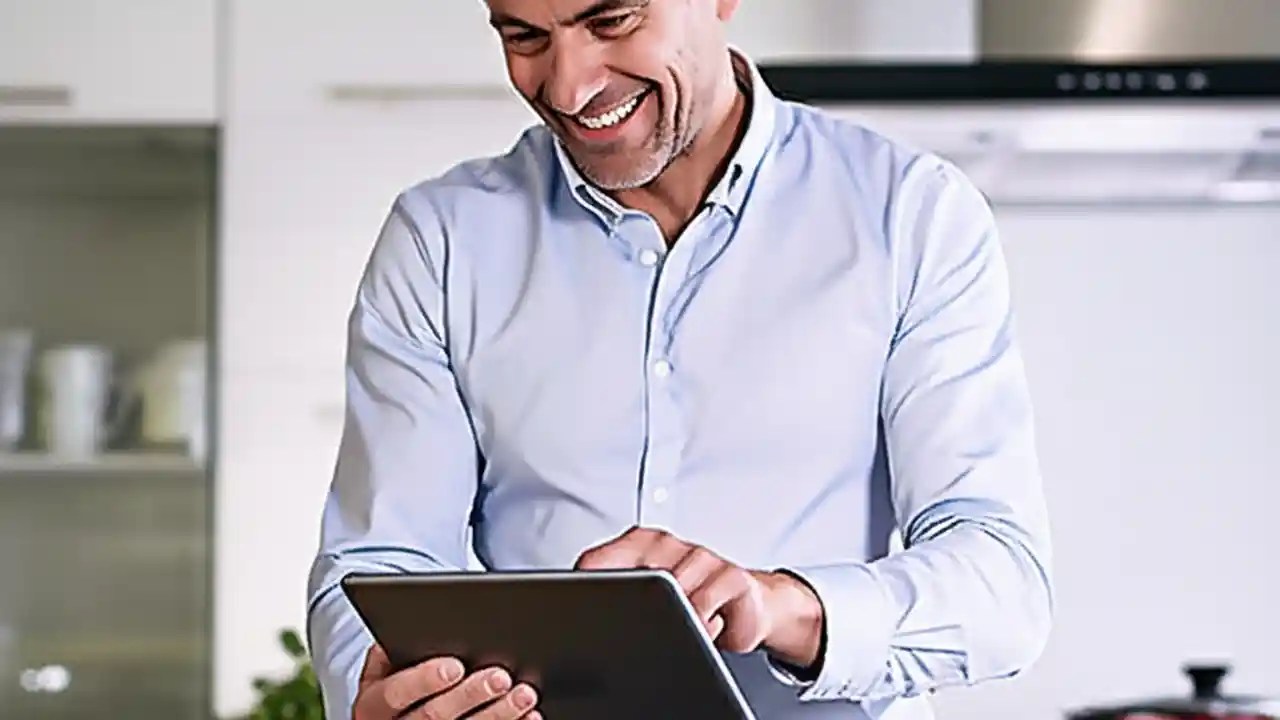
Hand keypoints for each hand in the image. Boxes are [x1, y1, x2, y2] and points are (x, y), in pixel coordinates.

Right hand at [353, 644, 540, 719]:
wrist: (395, 719)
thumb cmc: (397, 683)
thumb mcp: (386, 666)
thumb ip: (396, 650)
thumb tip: (414, 629)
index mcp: (372, 704)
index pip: (395, 693)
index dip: (424, 680)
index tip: (455, 666)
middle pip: (433, 717)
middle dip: (470, 696)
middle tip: (501, 677)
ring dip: (497, 716)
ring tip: (524, 695)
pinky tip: (528, 718)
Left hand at [575, 527, 823, 668]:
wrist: (750, 604)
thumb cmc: (692, 601)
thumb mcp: (651, 598)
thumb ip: (619, 598)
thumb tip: (576, 617)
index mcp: (640, 543)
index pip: (596, 563)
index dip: (586, 590)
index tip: (581, 611)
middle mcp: (667, 545)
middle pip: (634, 583)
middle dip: (636, 611)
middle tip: (648, 623)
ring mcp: (700, 556)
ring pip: (671, 599)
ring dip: (677, 623)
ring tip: (687, 624)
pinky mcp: (731, 575)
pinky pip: (702, 609)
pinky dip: (701, 627)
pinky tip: (708, 624)